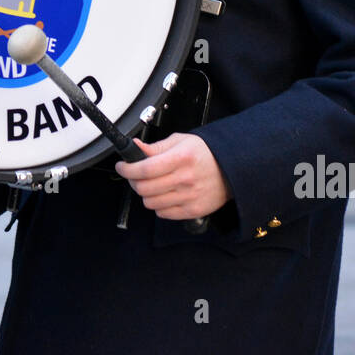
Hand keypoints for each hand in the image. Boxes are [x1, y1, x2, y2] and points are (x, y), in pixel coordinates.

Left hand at [116, 133, 230, 220]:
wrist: (231, 169)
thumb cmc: (205, 154)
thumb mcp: (181, 141)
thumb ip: (156, 147)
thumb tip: (136, 148)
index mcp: (181, 158)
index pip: (145, 169)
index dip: (127, 169)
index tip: (122, 167)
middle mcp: (185, 178)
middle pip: (144, 188)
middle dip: (133, 181)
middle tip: (135, 175)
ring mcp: (189, 196)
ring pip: (150, 202)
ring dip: (146, 194)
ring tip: (153, 185)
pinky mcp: (193, 210)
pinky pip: (163, 213)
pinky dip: (159, 205)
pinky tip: (165, 194)